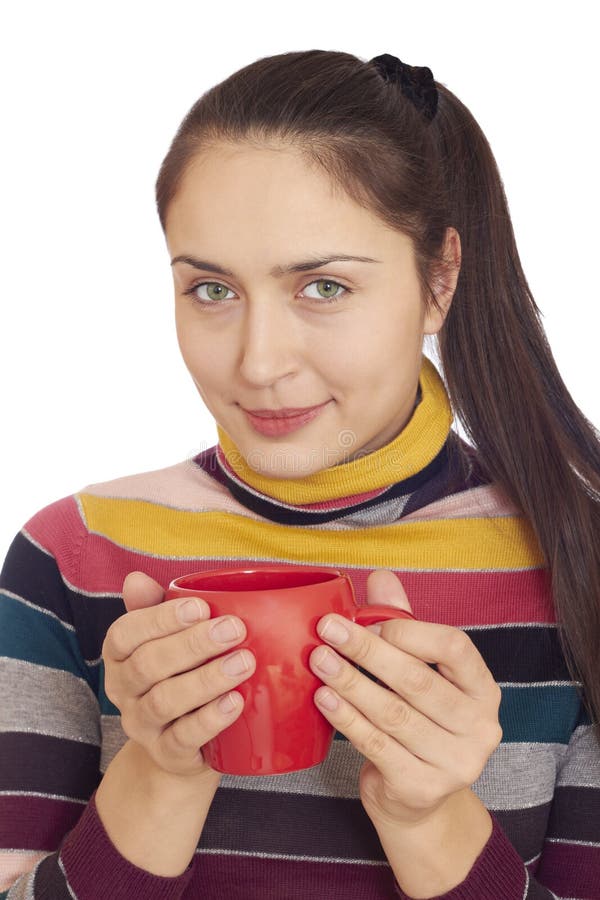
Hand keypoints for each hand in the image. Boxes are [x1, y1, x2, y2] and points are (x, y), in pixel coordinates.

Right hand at [102, 571, 255, 776]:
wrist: (181, 744)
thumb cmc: (178, 673)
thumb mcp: (167, 638)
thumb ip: (155, 607)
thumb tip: (136, 578)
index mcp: (119, 655)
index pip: (125, 634)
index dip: (160, 619)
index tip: (202, 607)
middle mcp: (122, 690)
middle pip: (148, 665)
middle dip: (193, 644)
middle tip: (235, 629)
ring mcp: (142, 725)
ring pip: (165, 701)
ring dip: (206, 679)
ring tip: (244, 663)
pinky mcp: (166, 754)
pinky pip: (183, 739)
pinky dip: (210, 719)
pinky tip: (236, 702)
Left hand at [309, 569, 501, 828]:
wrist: (417, 799)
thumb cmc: (416, 720)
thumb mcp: (417, 670)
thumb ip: (403, 625)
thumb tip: (381, 577)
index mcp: (482, 688)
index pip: (454, 647)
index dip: (408, 631)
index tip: (364, 621)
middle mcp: (479, 726)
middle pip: (417, 681)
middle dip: (366, 652)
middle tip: (326, 631)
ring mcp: (456, 762)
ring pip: (393, 714)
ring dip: (350, 683)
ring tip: (318, 661)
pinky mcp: (424, 788)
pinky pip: (378, 746)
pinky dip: (347, 720)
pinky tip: (323, 700)